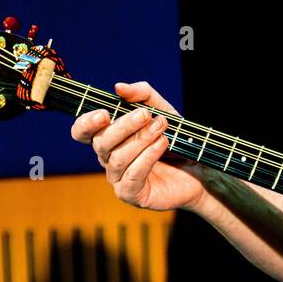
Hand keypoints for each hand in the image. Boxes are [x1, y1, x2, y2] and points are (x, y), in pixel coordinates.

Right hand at [70, 80, 205, 211]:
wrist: (199, 168)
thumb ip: (142, 95)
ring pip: (118, 158)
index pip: (82, 132)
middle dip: (125, 126)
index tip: (104, 113)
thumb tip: (119, 87)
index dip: (86, 123)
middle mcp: (108, 159)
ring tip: (161, 128)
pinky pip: (132, 176)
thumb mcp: (162, 109)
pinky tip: (162, 144)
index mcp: (109, 138)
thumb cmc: (175, 139)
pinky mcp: (132, 194)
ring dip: (141, 140)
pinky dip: (147, 157)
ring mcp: (118, 178)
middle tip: (147, 115)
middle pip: (101, 142)